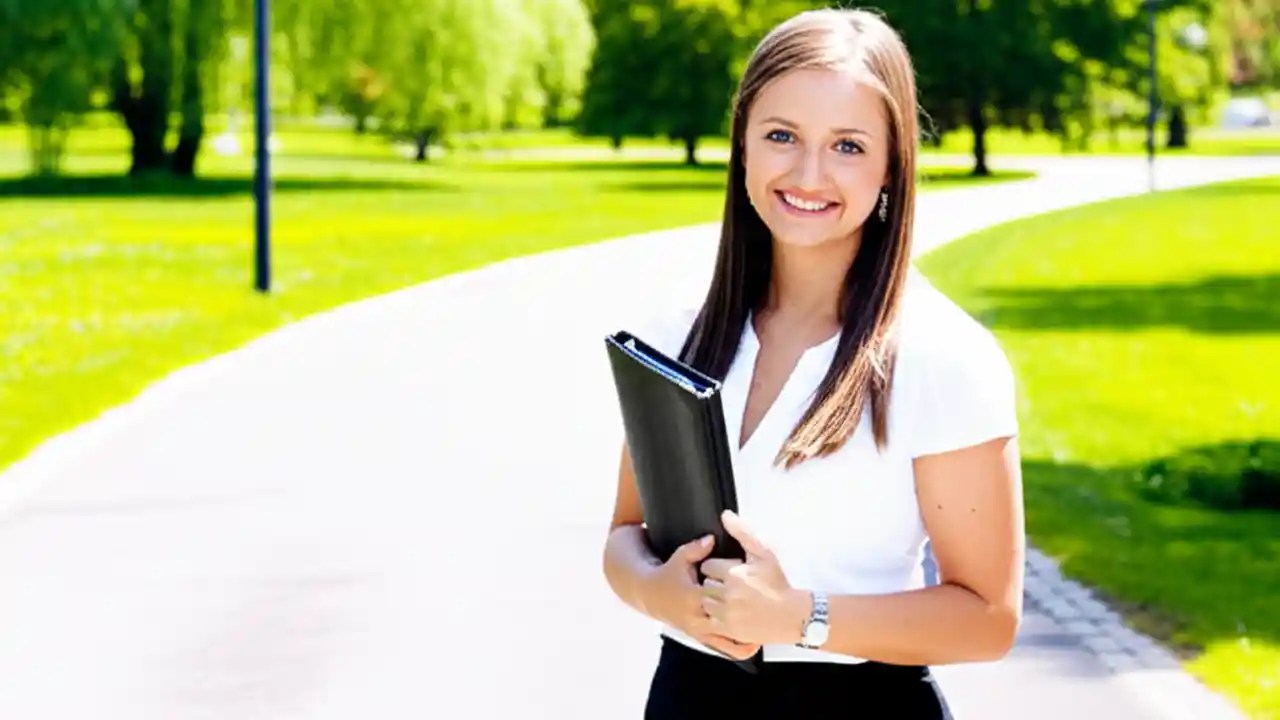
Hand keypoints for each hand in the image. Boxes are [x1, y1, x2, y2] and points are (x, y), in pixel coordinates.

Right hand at [641, 534, 761, 660]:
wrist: (652, 597)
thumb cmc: (669, 575)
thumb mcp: (679, 558)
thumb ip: (697, 549)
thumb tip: (712, 538)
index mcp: (693, 596)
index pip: (722, 591)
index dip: (739, 585)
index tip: (755, 580)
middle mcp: (697, 617)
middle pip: (730, 615)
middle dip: (748, 610)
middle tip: (769, 606)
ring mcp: (700, 631)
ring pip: (729, 637)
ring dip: (749, 634)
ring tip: (769, 627)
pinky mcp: (702, 638)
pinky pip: (724, 648)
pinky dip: (741, 648)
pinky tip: (756, 644)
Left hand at [699, 510, 809, 646]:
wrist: (792, 615)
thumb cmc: (778, 583)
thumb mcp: (764, 553)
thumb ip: (743, 532)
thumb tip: (725, 515)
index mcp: (734, 573)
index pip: (708, 566)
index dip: (719, 567)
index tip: (731, 571)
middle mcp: (727, 593)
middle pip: (706, 583)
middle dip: (716, 583)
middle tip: (733, 586)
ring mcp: (727, 613)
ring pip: (706, 602)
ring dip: (714, 600)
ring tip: (731, 599)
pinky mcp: (728, 629)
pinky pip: (710, 620)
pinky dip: (717, 617)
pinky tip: (731, 612)